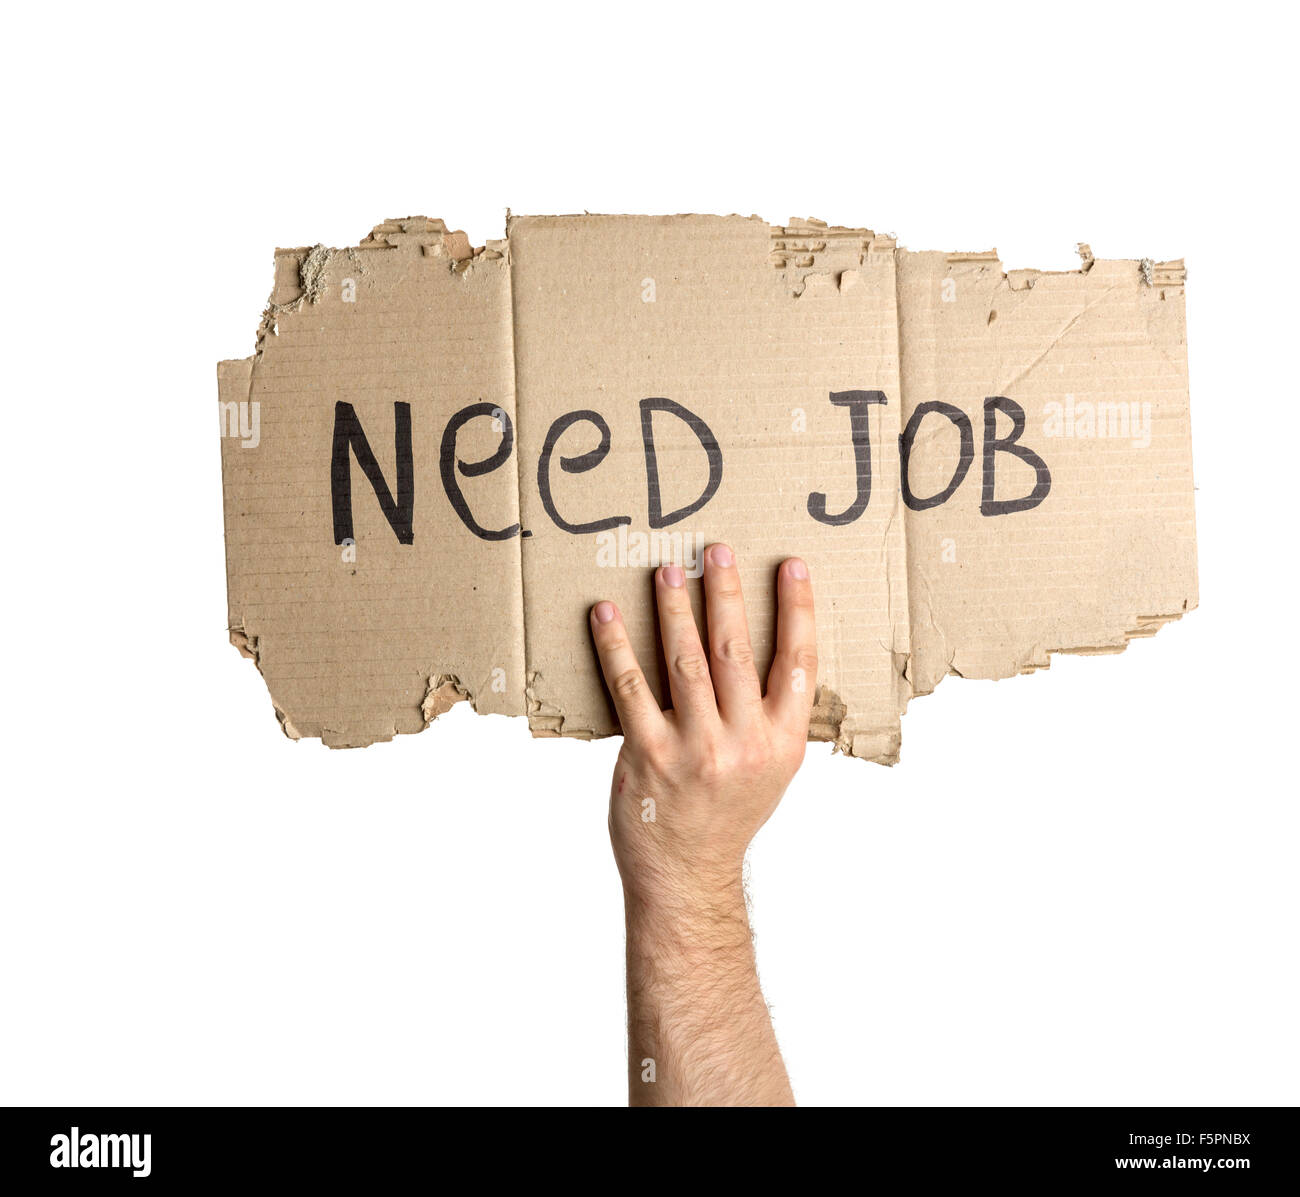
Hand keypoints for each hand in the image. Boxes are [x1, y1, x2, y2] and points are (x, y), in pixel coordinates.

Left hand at [591, 543, 816, 909]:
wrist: (688, 875)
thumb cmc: (728, 815)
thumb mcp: (771, 770)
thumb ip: (771, 717)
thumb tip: (773, 653)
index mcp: (783, 743)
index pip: (798, 663)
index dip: (797, 610)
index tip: (793, 565)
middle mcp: (744, 743)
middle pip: (736, 652)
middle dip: (725, 594)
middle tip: (715, 551)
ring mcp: (696, 749)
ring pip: (685, 661)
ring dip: (674, 609)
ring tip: (666, 571)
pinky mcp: (650, 754)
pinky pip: (630, 688)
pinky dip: (616, 647)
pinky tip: (605, 616)